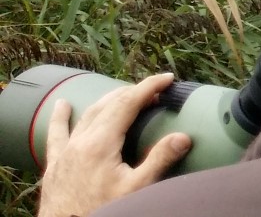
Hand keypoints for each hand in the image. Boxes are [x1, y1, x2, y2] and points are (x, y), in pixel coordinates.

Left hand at [37, 73, 191, 216]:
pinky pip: (56, 133)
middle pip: (108, 104)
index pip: (127, 103)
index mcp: (101, 144)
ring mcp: (65, 151)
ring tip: (124, 92)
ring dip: (108, 100)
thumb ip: (159, 160)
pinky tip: (62, 105)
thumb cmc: (102, 210)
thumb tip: (183, 137)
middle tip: (155, 91)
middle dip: (133, 92)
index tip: (167, 79)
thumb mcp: (136, 189)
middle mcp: (80, 141)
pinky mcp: (55, 163)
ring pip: (87, 115)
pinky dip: (60, 117)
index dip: (149, 87)